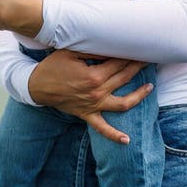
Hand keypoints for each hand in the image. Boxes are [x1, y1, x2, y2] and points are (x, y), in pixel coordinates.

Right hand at [28, 50, 151, 143]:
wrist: (37, 86)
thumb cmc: (54, 66)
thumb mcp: (71, 52)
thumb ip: (92, 50)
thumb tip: (110, 46)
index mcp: (94, 76)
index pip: (118, 63)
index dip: (130, 55)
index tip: (140, 48)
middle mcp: (97, 92)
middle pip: (123, 78)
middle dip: (137, 67)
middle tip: (147, 58)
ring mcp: (93, 106)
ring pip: (123, 104)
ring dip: (138, 96)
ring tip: (149, 87)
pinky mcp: (87, 115)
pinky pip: (103, 128)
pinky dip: (115, 135)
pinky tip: (127, 140)